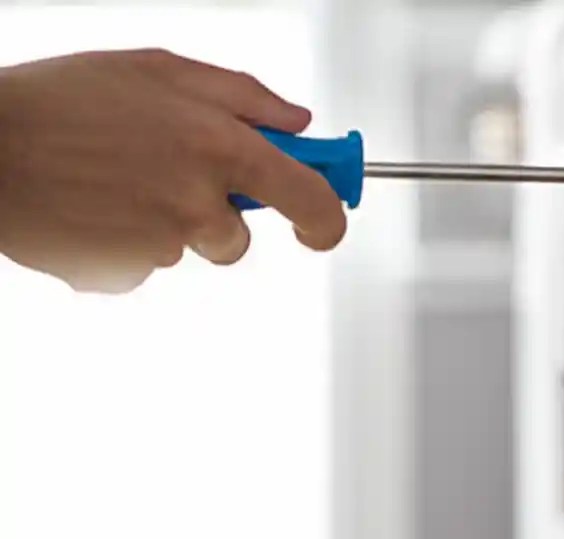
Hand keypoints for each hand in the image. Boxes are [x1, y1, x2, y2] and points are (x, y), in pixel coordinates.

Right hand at [0, 49, 346, 293]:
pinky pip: (140, 263)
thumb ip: (243, 96)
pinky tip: (91, 206)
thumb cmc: (63, 100)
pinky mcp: (122, 272)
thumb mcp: (160, 70)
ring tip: (112, 180)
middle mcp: (198, 202)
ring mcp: (160, 244)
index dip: (328, 216)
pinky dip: (122, 240)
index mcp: (221, 147)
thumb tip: (297, 122)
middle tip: (165, 172)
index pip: (310, 198)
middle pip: (239, 237)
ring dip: (162, 221)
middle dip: (217, 213)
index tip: (325, 222)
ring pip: (185, 247)